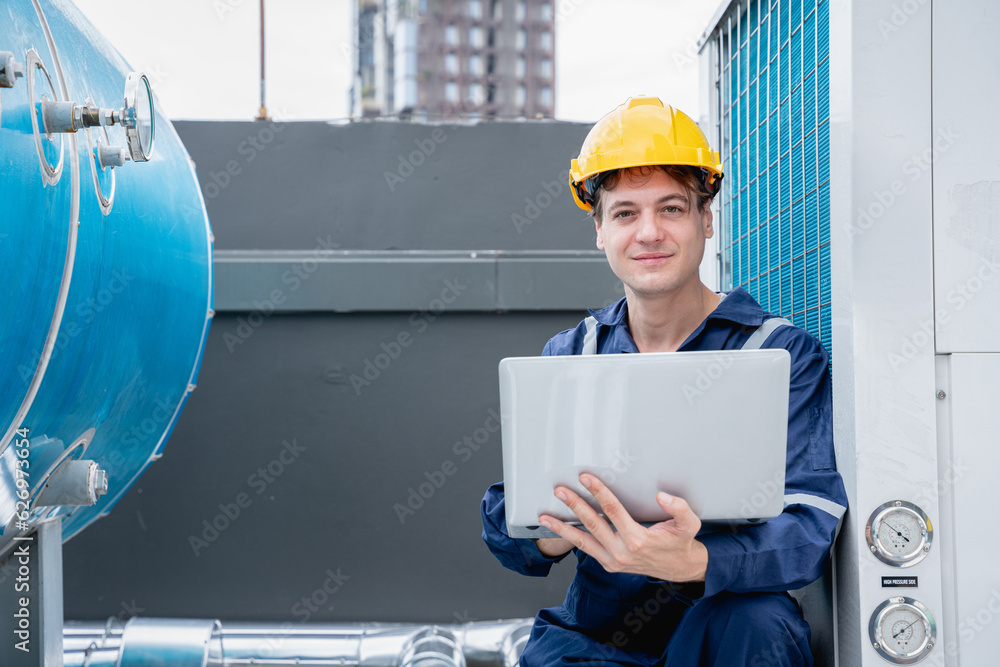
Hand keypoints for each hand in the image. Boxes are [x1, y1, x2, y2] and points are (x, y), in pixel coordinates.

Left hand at [538, 474, 707, 581]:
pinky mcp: (609, 564)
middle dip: (574, 505)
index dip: (598, 492)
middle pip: (592, 524)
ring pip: (583, 541)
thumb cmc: (680, 542)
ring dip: (562, 527)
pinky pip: (586, 549)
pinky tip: (559, 528)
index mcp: (638, 539)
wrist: (680, 568)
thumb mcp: (688, 524)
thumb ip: (679, 508)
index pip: (612, 510)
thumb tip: (662, 496)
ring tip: (544, 516)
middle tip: (560, 490)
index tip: (585, 478)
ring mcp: (613, 560)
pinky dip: (571, 539)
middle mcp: (622, 551)